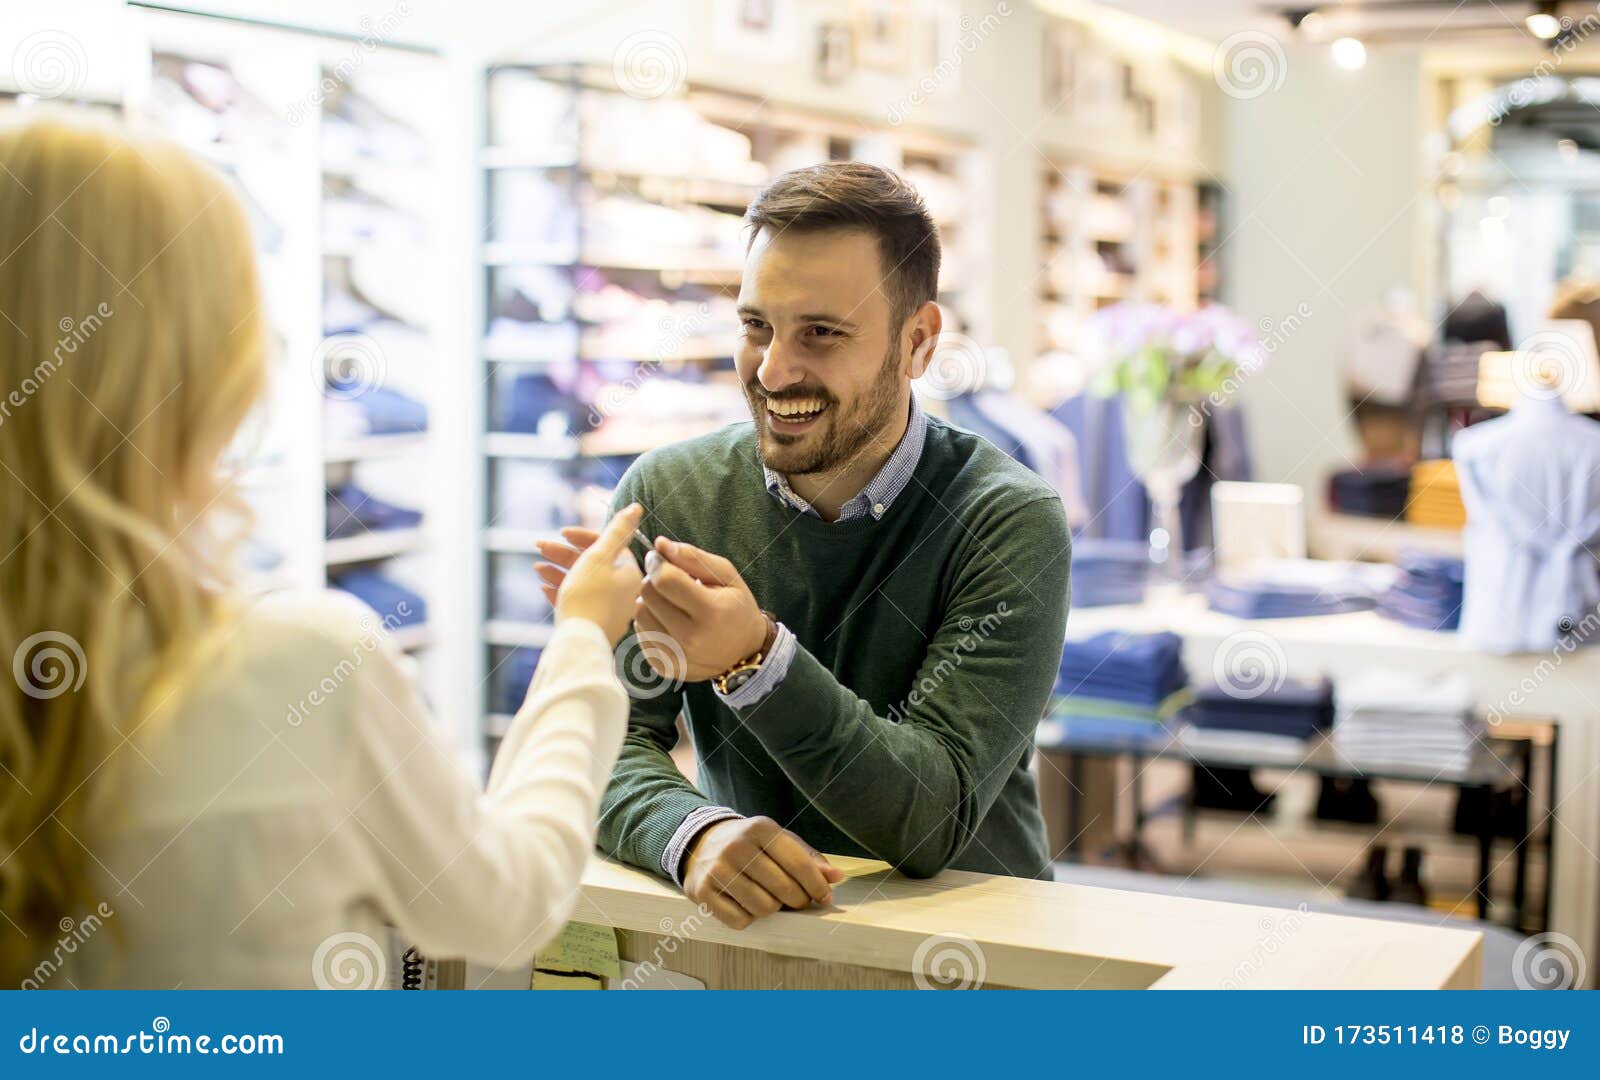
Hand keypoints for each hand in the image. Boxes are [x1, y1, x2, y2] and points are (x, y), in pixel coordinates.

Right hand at [540, 504, 643, 644]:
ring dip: (559, 571)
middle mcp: (625, 591)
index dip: (582, 536)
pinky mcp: (596, 623)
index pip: (608, 546)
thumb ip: (617, 530)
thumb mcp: (599, 556)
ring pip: (583, 582)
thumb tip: (635, 508)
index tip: (561, 533)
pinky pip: (580, 601)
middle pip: (594, 564)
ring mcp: (611, 609)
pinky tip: (544, 587)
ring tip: (537, 568)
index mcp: (630, 573)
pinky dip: (562, 591)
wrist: (578, 643)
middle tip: (540, 547)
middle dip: (564, 553)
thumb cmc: (587, 597)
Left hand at [635, 538, 768, 682]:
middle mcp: (691, 639)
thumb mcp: (727, 576)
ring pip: (639, 614)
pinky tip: (668, 621)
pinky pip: (640, 633)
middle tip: (668, 580)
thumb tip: (660, 544)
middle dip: (653, 581)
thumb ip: (693, 557)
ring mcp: (676, 656)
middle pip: (648, 595)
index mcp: (711, 613)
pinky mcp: (664, 666)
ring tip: (669, 602)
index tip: (660, 558)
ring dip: (650, 602)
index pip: (665, 580)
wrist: (744, 652)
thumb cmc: (735, 607)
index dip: (657, 563)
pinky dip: (650, 622)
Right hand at [683, 816, 844, 928]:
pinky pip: (739, 920)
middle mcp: (737, 846)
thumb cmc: (750, 845)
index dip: (817, 886)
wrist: (700, 843)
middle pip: (783, 890)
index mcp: (761, 828)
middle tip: (796, 900)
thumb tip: (837, 877)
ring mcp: (717, 869)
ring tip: (768, 898)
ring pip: (763, 908)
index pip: (799, 864)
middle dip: (797, 900)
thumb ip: (809, 858)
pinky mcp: (702, 892)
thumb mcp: (779, 841)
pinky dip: (748, 918)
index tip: (824, 897)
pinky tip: (745, 904)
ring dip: (772, 909)